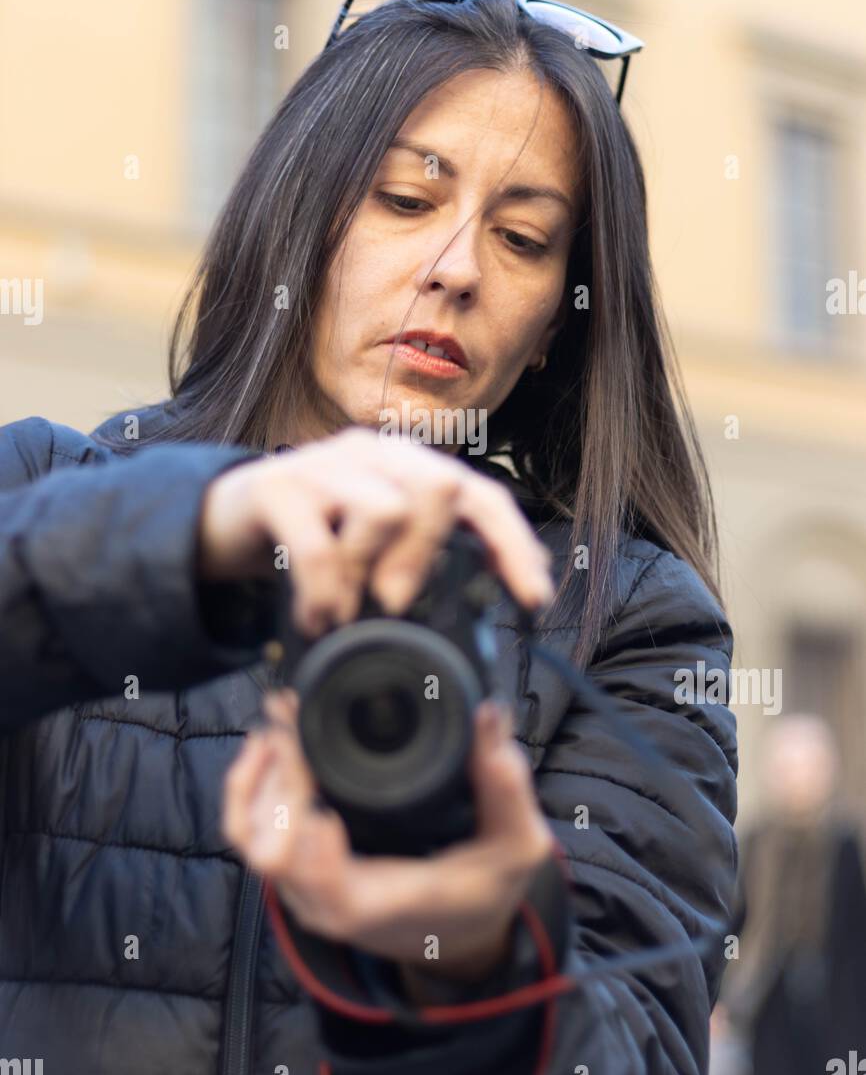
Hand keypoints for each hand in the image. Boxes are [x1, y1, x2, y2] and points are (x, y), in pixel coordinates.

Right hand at [197, 427, 553, 634]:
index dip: (513, 544)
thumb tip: (472, 617)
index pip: (480, 494)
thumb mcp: (368, 553)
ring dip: (371, 577)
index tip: (534, 598)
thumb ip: (414, 565)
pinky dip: (325, 595)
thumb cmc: (306, 539)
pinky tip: (316, 620)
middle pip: (440, 488)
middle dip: (431, 556)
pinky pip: (319, 545)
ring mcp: (323, 465)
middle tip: (398, 605)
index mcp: (406, 468)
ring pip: (385, 511)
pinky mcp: (276, 488)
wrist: (216, 521)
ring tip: (344, 614)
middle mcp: (372, 455)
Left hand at [222, 689, 556, 987]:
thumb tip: (489, 716)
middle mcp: (329, 901)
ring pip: (250, 837)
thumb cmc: (483, 891)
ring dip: (257, 779)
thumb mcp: (515, 846)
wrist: (457, 934)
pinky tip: (264, 746)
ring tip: (282, 724)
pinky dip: (245, 789)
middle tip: (298, 723)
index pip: (326, 888)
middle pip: (272, 852)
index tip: (325, 808)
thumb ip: (507, 788)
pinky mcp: (293, 867)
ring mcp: (304, 886)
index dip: (313, 852)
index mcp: (382, 902)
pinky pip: (248, 832)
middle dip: (279, 785)